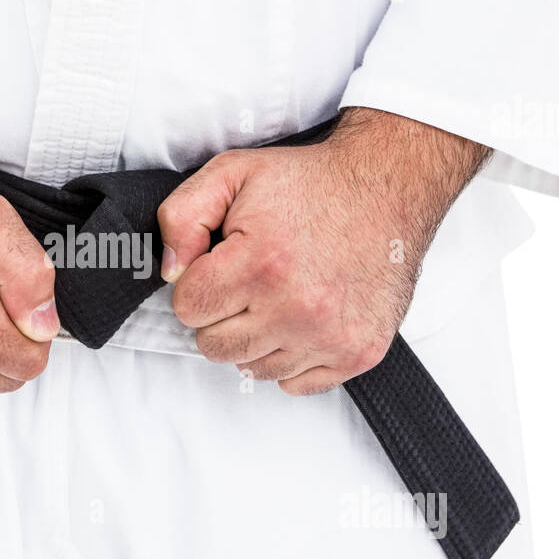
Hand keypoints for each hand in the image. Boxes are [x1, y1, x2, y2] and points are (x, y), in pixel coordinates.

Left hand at [157, 108, 489, 394]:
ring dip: (255, 337)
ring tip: (279, 295)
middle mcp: (298, 308)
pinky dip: (291, 357)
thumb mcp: (232, 174)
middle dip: (221, 312)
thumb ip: (182, 217)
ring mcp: (331, 336)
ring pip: (251, 369)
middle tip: (249, 280)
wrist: (387, 186)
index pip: (188, 308)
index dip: (198, 283)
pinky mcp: (358, 353)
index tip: (222, 264)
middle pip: (214, 345)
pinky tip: (302, 318)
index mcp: (262, 263)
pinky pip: (295, 384)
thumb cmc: (310, 184)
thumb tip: (171, 271)